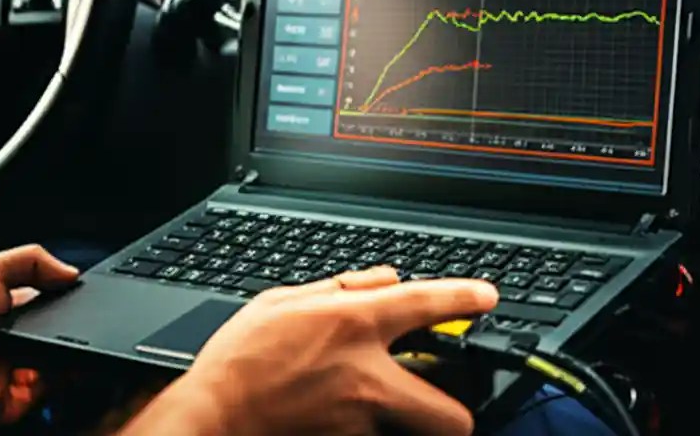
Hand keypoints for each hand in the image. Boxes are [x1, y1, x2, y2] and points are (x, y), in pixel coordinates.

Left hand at [0, 245, 78, 425]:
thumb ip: (32, 261)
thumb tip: (71, 271)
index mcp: (13, 311)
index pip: (57, 309)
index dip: (72, 303)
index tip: (87, 296)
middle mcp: (20, 343)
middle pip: (66, 338)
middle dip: (78, 329)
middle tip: (82, 318)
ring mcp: (20, 372)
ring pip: (65, 364)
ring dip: (70, 351)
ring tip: (65, 335)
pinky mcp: (17, 399)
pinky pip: (50, 390)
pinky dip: (57, 376)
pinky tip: (48, 357)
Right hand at [123, 268, 498, 435]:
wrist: (213, 421)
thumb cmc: (238, 361)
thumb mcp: (280, 302)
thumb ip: (341, 288)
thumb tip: (385, 279)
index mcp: (351, 325)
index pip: (428, 304)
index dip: (466, 297)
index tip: (486, 297)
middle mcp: (367, 378)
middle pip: (452, 415)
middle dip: (460, 413)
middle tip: (444, 398)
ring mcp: (360, 423)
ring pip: (412, 433)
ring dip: (402, 422)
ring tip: (370, 407)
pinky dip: (366, 430)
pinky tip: (335, 417)